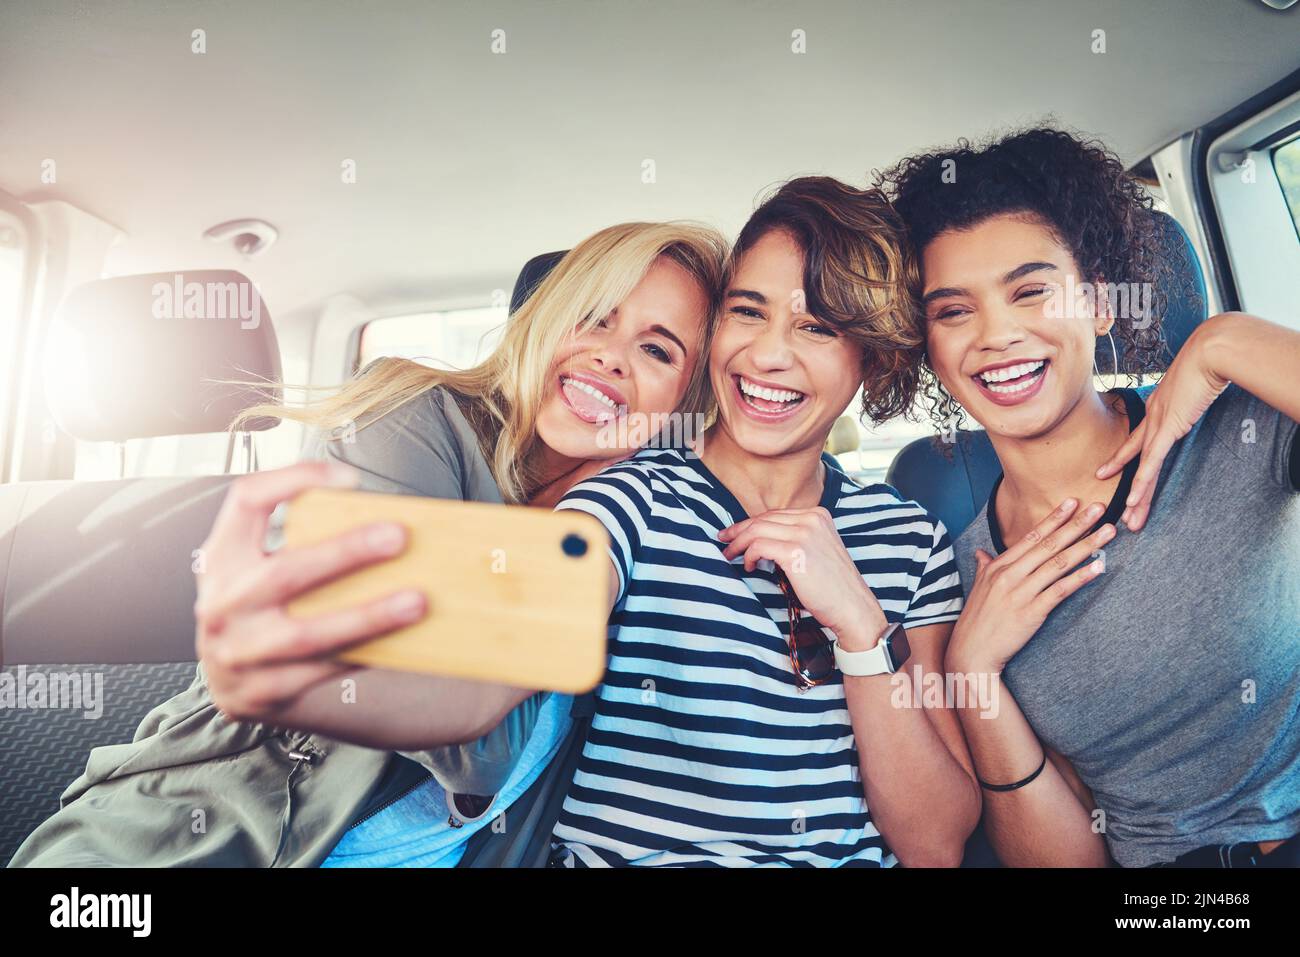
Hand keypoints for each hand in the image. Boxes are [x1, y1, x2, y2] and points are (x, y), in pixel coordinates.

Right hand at [195, 461, 427, 722]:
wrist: (229, 678)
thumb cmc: (261, 605)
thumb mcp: (256, 566)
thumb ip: (297, 542)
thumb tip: (383, 523)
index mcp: (221, 555)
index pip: (245, 500)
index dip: (293, 480)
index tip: (350, 477)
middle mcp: (222, 601)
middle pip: (285, 572)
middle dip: (345, 552)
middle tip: (399, 536)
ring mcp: (236, 651)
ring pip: (306, 634)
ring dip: (367, 616)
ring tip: (416, 601)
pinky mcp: (260, 691)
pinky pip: (319, 672)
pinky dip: (360, 654)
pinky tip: (397, 642)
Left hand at [718, 506, 887, 649]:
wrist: (853, 608)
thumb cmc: (833, 587)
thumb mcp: (817, 552)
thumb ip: (796, 539)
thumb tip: (761, 540)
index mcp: (819, 515)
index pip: (775, 514)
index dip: (750, 523)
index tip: (734, 534)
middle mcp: (812, 519)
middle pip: (763, 519)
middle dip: (738, 530)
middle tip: (723, 542)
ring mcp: (805, 533)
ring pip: (757, 529)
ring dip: (738, 543)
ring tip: (729, 556)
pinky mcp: (796, 552)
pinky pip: (759, 546)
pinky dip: (748, 555)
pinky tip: (748, 567)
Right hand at [946, 499, 1113, 674]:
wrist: (972, 652)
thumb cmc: (977, 620)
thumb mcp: (978, 588)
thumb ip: (984, 567)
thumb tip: (982, 552)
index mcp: (998, 566)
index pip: (1031, 537)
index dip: (1053, 519)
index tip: (1072, 503)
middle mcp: (1009, 575)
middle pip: (1048, 545)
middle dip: (1076, 524)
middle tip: (1098, 507)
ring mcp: (1020, 593)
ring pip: (1058, 564)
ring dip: (1086, 546)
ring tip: (1107, 532)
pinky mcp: (1031, 612)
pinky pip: (1060, 591)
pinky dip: (1080, 578)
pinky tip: (1098, 568)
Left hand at [1096, 318, 1229, 530]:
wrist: (1208, 352)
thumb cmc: (1204, 363)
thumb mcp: (1191, 386)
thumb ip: (1188, 400)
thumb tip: (1194, 401)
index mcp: (1156, 409)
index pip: (1136, 442)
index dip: (1120, 459)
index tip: (1105, 472)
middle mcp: (1152, 419)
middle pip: (1137, 462)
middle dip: (1130, 490)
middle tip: (1120, 513)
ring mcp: (1157, 423)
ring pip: (1143, 468)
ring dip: (1137, 496)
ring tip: (1127, 518)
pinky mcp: (1168, 427)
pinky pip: (1152, 461)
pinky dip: (1142, 482)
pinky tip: (1133, 500)